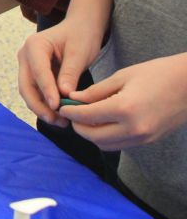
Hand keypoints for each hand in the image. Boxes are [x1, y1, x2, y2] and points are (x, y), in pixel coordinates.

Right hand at [17, 20, 102, 125]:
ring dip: (41, 108)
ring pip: (29, 91)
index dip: (47, 91)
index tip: (57, 107)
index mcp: (34, 45)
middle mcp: (25, 55)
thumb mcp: (79, 53)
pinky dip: (45, 104)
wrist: (80, 28)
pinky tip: (59, 115)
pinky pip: (36, 92)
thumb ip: (70, 73)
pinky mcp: (34, 74)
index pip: (38, 72)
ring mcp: (28, 66)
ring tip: (61, 121)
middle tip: (57, 120)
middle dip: (39, 105)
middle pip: (26, 85)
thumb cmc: (81, 36)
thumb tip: (64, 94)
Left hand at [59, 54, 186, 149]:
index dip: (70, 112)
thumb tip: (73, 99)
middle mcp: (134, 128)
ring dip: (92, 135)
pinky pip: (121, 144)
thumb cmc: (157, 74)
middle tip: (70, 114)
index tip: (61, 106)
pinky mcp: (150, 140)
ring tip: (84, 118)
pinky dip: (107, 137)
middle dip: (78, 126)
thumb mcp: (122, 76)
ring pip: (106, 145)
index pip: (87, 117)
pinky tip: (103, 123)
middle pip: (93, 137)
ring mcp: (144, 137)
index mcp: (125, 109)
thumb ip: (96, 91)